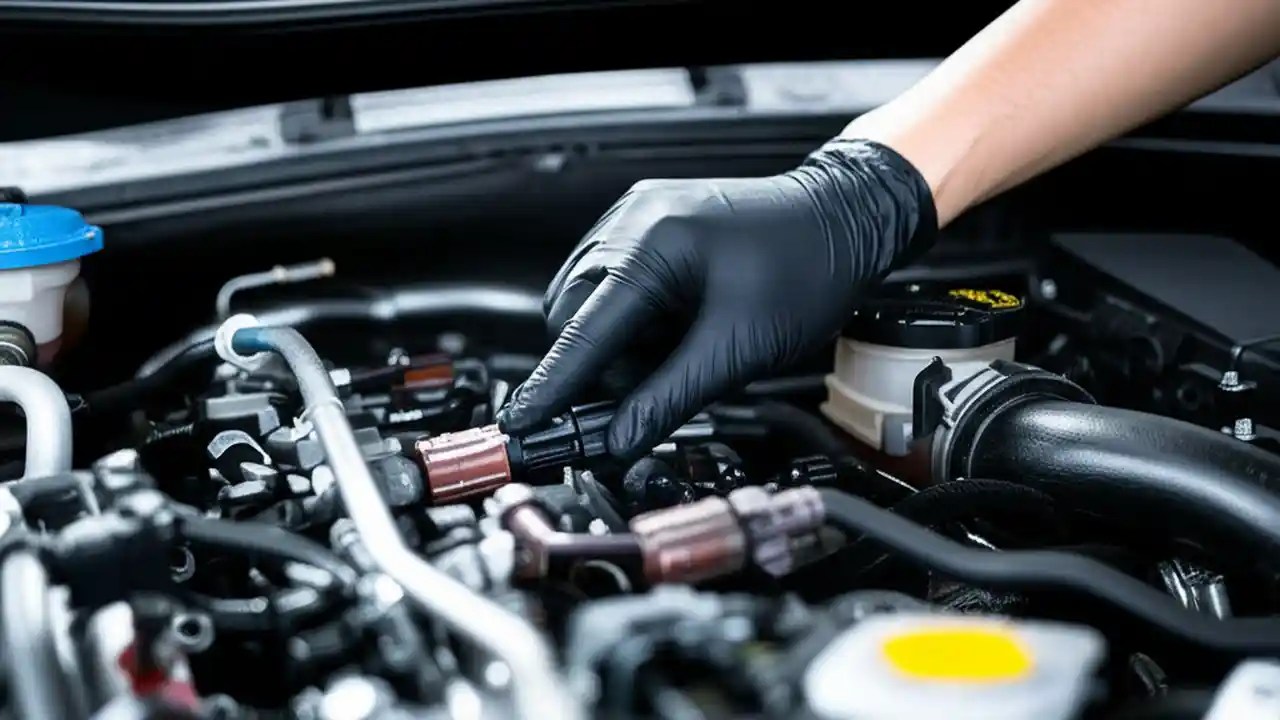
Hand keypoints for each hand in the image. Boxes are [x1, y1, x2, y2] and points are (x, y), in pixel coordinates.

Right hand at [498, 138, 936, 457]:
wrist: (847, 217)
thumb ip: (670, 396)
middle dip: (597, 368)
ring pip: (591, 303)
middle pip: (574, 316)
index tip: (522, 422)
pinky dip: (633, 323)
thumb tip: (621, 438)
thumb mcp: (738, 348)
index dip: (552, 385)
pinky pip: (615, 285)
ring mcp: (638, 218)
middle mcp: (632, 221)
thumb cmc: (807, 268)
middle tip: (637, 403)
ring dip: (617, 347)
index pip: (583, 330)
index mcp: (652, 244)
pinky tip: (674, 334)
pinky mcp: (650, 226)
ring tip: (677, 358)